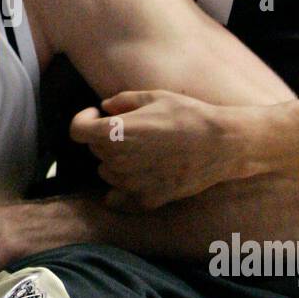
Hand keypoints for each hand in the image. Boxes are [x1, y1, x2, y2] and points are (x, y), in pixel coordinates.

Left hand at [70, 89, 247, 207]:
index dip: (83, 119)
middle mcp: (117, 161)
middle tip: (133, 129)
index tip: (96, 114)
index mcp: (114, 132)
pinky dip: (123, 188)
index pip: (77, 130)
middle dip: (106, 138)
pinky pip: (118, 197)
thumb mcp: (154, 97)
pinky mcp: (146, 200)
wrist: (221, 144)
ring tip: (145, 150)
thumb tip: (105, 107)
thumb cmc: (188, 115)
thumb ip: (123, 101)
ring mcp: (130, 184)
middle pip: (95, 150)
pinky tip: (143, 174)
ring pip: (108, 172)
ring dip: (117, 161)